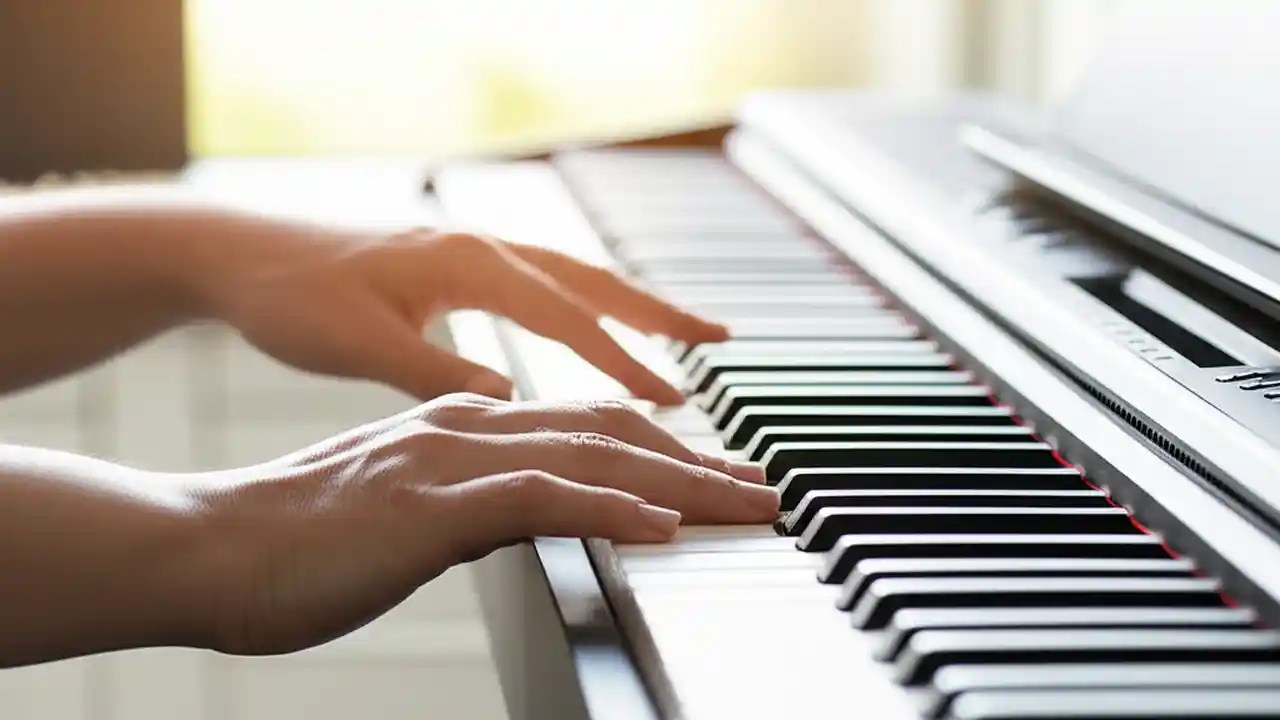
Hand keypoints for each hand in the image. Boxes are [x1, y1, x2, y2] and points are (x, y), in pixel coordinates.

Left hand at [197, 226, 726, 403]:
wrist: (241, 253)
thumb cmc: (293, 299)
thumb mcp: (362, 345)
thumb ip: (439, 372)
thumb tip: (512, 401)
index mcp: (468, 264)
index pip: (566, 317)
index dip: (622, 360)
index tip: (673, 397)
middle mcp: (481, 248)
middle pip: (591, 280)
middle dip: (657, 311)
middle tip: (719, 338)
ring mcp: (471, 252)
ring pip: (572, 275)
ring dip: (628, 303)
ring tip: (680, 330)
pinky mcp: (456, 265)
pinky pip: (542, 282)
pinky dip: (584, 304)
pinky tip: (591, 326)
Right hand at [198, 393, 776, 654]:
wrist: (208, 547)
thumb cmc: (299, 540)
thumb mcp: (406, 507)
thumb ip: (471, 498)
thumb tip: (530, 511)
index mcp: (462, 424)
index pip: (586, 430)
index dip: (663, 450)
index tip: (719, 479)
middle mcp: (467, 427)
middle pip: (610, 436)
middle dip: (698, 463)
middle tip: (764, 491)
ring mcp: (450, 461)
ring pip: (591, 459)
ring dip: (681, 483)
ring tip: (746, 506)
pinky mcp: (429, 507)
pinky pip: (537, 501)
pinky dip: (608, 510)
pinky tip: (661, 527)